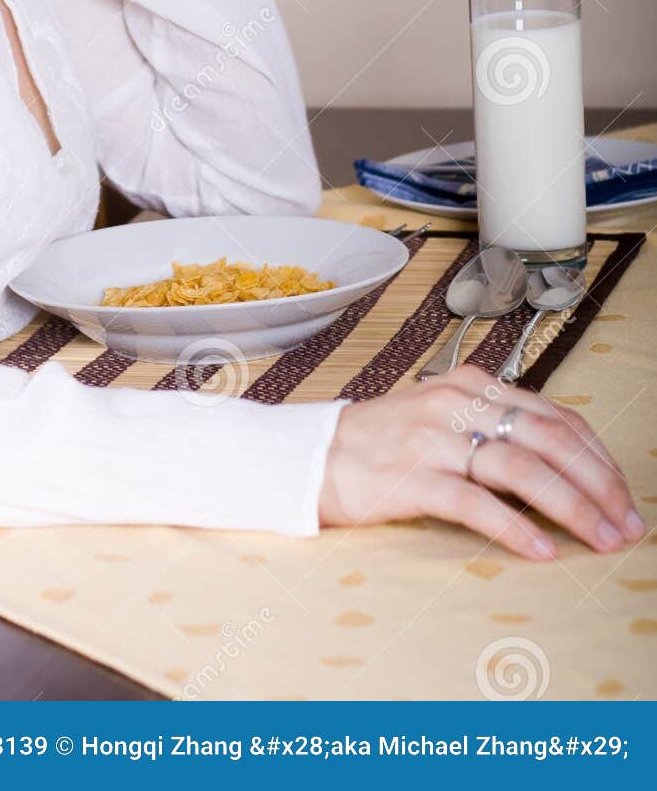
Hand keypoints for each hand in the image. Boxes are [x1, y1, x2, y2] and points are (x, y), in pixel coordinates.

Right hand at [318, 364, 645, 560]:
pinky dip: (514, 527)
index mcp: (471, 385)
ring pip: (520, 467)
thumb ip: (495, 430)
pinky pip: (474, 502)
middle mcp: (455, 404)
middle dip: (596, 484)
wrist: (311, 456)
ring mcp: (432, 439)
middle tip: (625, 524)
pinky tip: (541, 551)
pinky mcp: (410, 477)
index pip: (554, 416)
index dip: (597, 458)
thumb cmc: (384, 444)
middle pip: (546, 438)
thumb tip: (564, 469)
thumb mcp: (444, 419)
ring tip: (599, 538)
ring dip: (570, 506)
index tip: (623, 497)